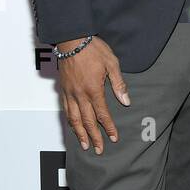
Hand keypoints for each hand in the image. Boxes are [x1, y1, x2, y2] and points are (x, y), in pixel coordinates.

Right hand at [56, 36, 129, 152]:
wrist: (72, 39)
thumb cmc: (93, 49)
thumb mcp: (111, 64)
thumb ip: (118, 84)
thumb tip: (126, 102)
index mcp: (93, 89)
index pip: (102, 114)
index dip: (109, 127)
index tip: (114, 138)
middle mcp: (80, 94)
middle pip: (87, 121)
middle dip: (94, 137)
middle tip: (99, 149)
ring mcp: (70, 93)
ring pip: (74, 118)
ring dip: (80, 133)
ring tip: (85, 144)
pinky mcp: (63, 89)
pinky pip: (66, 109)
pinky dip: (70, 121)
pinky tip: (73, 127)